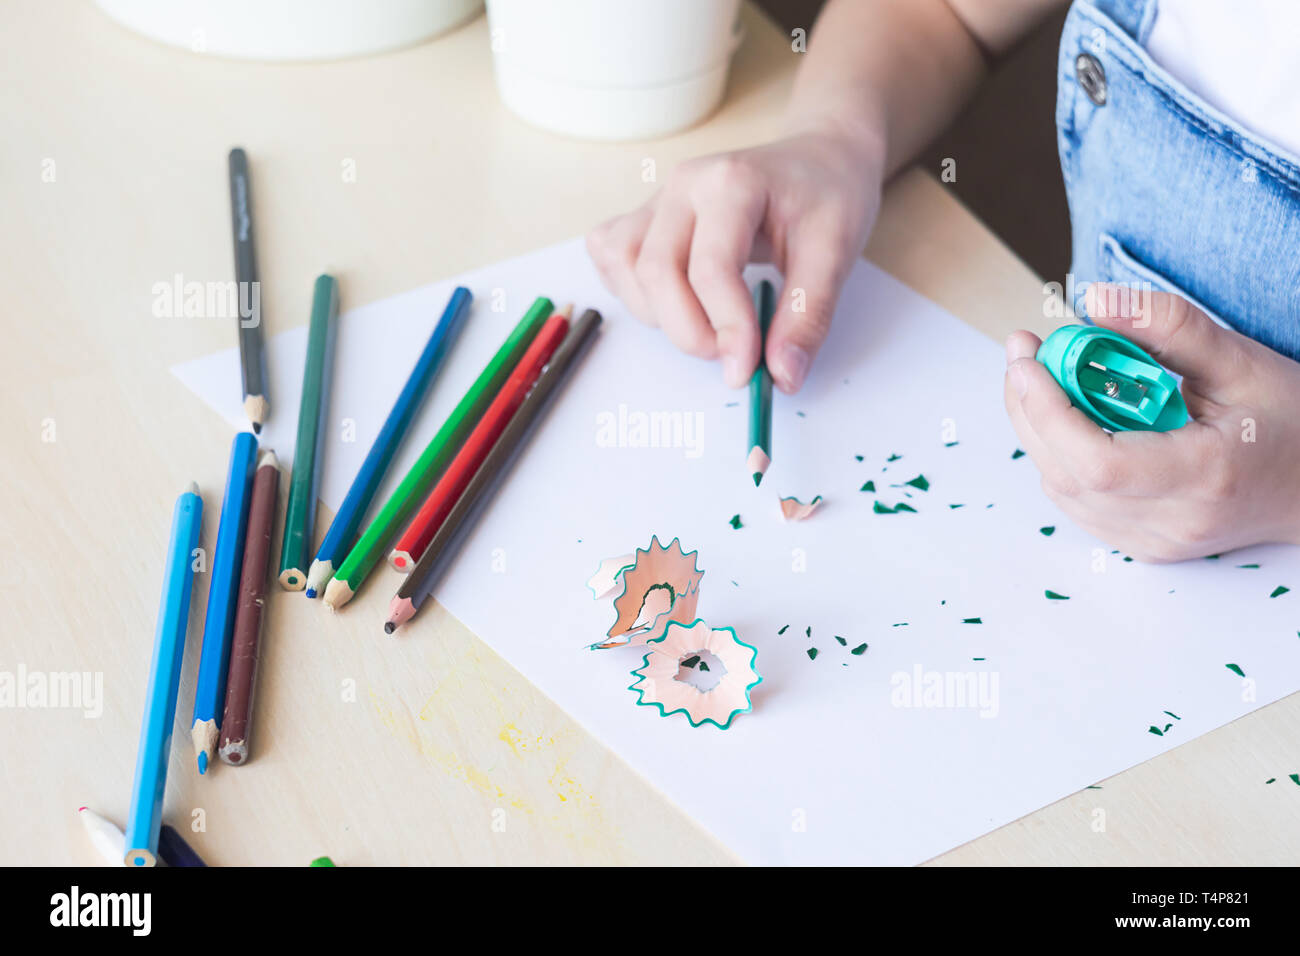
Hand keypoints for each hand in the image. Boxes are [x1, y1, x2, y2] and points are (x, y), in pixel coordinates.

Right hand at [586, 129, 882, 391]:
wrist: (817, 160)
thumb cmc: (826, 197)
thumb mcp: (837, 253)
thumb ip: (808, 316)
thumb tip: (783, 376)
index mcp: (732, 183)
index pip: (711, 268)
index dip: (727, 328)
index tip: (747, 369)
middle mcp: (683, 184)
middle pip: (657, 271)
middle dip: (689, 331)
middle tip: (731, 356)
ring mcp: (657, 198)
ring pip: (626, 267)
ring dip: (659, 315)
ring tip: (708, 325)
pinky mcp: (644, 216)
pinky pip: (612, 257)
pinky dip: (633, 291)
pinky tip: (674, 301)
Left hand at [1004, 284, 1299, 560]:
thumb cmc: (1291, 420)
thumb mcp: (1240, 361)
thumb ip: (1168, 326)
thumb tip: (1094, 298)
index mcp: (1204, 477)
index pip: (1098, 461)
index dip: (1047, 410)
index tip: (1027, 357)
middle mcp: (1174, 521)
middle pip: (1066, 474)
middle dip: (1029, 408)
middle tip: (1023, 352)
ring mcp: (1155, 542)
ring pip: (1062, 490)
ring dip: (1038, 430)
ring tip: (1041, 375)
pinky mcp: (1143, 546)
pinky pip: (1077, 501)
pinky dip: (1060, 455)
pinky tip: (1070, 416)